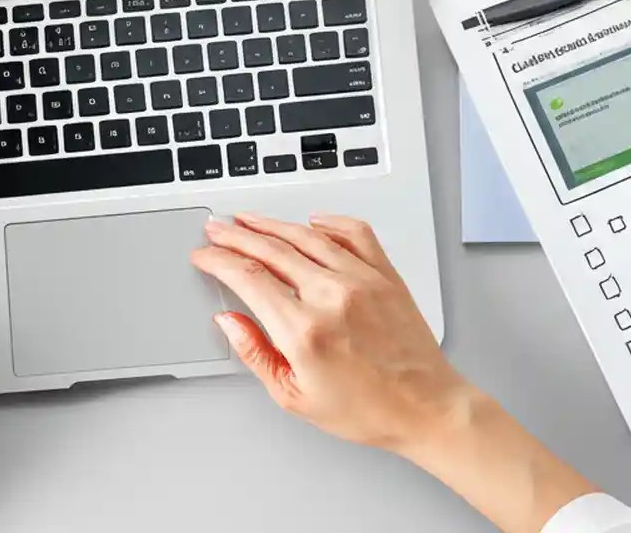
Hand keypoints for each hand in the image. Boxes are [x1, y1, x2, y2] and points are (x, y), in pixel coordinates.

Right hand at [191, 213, 468, 452]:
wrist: (426, 406)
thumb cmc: (367, 409)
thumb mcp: (294, 396)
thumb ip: (255, 353)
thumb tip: (229, 322)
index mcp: (304, 330)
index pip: (248, 278)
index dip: (218, 261)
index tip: (204, 256)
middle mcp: (332, 296)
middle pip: (271, 249)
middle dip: (236, 235)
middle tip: (217, 229)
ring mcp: (361, 280)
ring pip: (306, 236)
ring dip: (271, 224)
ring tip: (249, 220)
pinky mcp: (385, 275)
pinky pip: (354, 232)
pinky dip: (329, 222)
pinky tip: (312, 221)